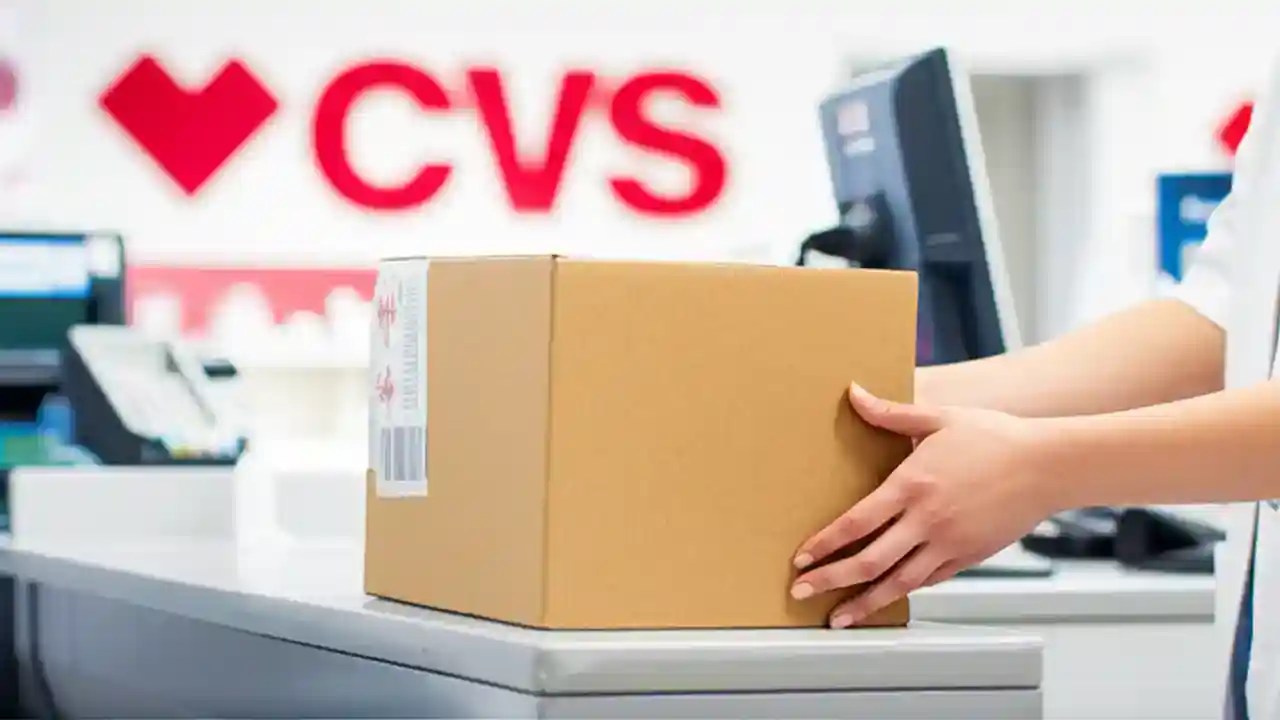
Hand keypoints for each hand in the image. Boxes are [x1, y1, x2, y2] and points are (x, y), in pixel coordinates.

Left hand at [791, 383, 1059, 627]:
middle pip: (868, 560)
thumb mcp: (939, 418)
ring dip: (863, 602)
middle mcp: (927, 520)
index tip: (801, 557)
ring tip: (837, 617)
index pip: (856, 523)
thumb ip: (891, 413)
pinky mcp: (968, 557)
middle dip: (829, 579)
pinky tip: (884, 598)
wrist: (1050, 464)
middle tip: (800, 592)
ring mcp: (949, 543)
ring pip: (897, 583)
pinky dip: (902, 591)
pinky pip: (928, 580)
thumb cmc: (996, 436)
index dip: (824, 544)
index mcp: (912, 485)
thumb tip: (854, 393)